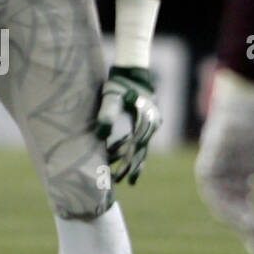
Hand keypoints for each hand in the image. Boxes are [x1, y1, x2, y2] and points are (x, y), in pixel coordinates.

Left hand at [95, 65, 161, 184]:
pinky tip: (129, 159)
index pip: (136, 148)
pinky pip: (144, 139)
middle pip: (142, 150)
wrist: (133, 71)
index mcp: (144, 119)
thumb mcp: (110, 96)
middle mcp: (152, 123)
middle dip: (131, 167)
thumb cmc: (119, 83)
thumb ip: (106, 114)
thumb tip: (100, 136)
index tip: (119, 176)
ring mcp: (153, 122)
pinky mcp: (149, 121)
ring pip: (144, 147)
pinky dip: (136, 151)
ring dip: (135, 161)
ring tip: (126, 177)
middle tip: (120, 182)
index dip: (128, 163)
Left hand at [194, 69, 253, 253]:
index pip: (246, 214)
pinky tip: (246, 212)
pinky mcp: (206, 165)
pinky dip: (229, 203)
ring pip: (223, 206)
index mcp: (238, 184)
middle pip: (234, 214)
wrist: (251, 104)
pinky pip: (215, 190)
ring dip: (239, 221)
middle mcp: (223, 183)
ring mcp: (212, 174)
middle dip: (250, 232)